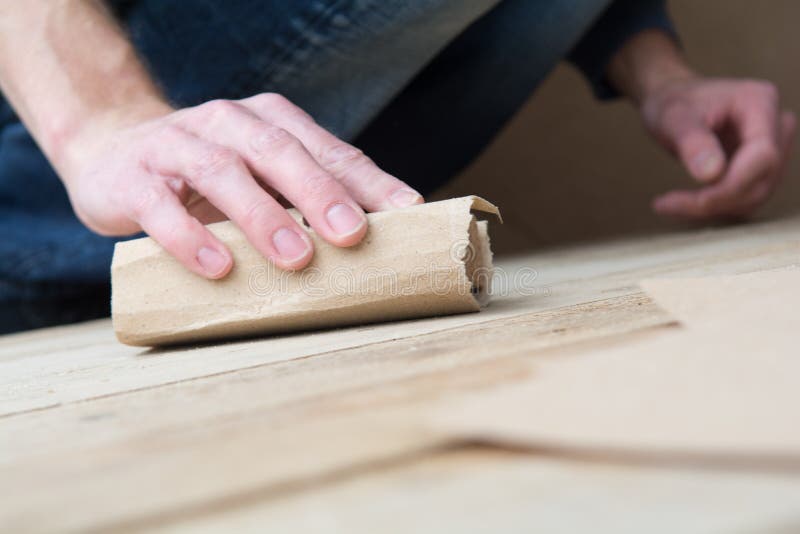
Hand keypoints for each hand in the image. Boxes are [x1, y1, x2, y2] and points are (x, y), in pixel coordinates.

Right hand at [61, 93, 423, 278]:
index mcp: (269, 121)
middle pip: (278, 151)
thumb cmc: (208, 176)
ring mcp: (176, 145)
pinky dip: (190, 237)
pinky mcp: (133, 178)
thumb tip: (379, 242)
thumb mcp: (261, 177)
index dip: (367, 180)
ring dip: (262, 217)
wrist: (111, 153)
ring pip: (223, 173)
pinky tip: (219, 267)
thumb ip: (306, 197)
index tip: (406, 212)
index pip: (327, 148)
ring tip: (296, 258)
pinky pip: (161, 206)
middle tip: (353, 234)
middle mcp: (227, 123)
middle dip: (319, 191)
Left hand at [640, 76, 794, 219]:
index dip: (732, 186)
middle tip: (667, 204)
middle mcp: (775, 126)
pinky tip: (683, 202)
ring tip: (669, 203)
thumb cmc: (672, 102)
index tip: (694, 200)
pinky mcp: (759, 167)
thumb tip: (712, 174)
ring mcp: (772, 148)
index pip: (763, 157)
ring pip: (756, 195)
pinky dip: (715, 206)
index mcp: (760, 103)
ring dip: (714, 207)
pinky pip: (745, 197)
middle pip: (762, 181)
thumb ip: (692, 142)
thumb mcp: (672, 118)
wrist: (671, 100)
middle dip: (717, 201)